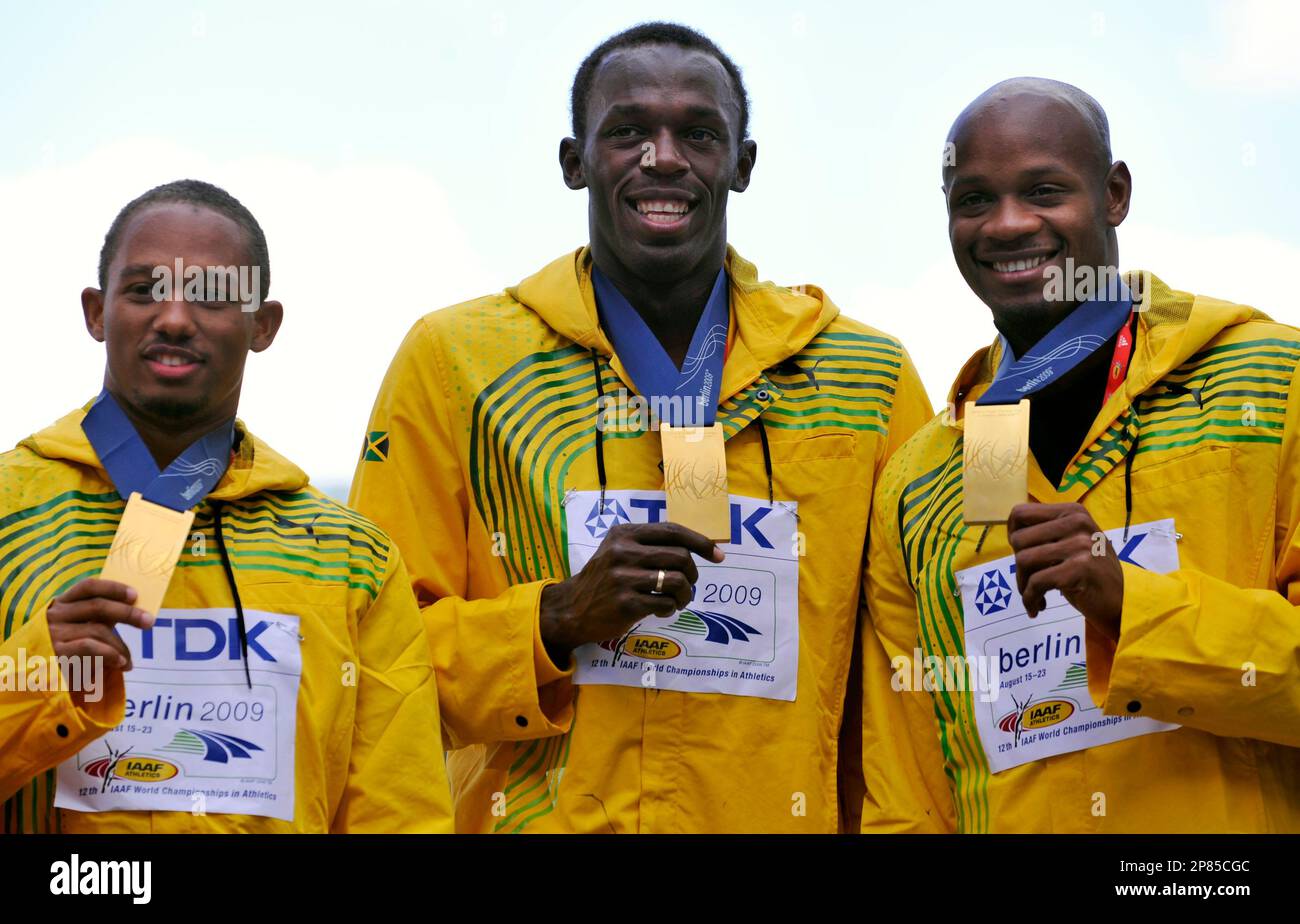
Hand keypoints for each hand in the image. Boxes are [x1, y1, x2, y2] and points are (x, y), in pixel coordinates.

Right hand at [47, 578, 154, 673]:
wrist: (29, 674)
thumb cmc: (61, 648)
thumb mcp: (76, 628)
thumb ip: (99, 619)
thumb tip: (138, 617)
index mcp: (63, 602)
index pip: (88, 586)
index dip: (113, 587)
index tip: (135, 594)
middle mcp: (57, 614)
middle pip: (98, 606)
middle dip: (127, 613)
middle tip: (148, 622)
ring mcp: (54, 632)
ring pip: (97, 630)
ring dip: (120, 645)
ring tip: (129, 661)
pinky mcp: (55, 652)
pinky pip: (89, 647)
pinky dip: (109, 654)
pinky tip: (119, 663)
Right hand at [540, 522, 723, 660]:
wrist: (571, 609)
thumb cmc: (604, 579)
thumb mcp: (618, 550)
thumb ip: (649, 544)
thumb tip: (696, 548)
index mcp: (625, 534)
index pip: (673, 531)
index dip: (700, 542)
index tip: (718, 555)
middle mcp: (623, 552)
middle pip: (680, 557)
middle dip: (692, 574)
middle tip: (687, 586)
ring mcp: (623, 578)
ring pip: (677, 581)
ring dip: (685, 594)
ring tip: (677, 601)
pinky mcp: (626, 603)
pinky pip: (665, 604)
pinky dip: (670, 609)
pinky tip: (661, 610)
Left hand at [1007, 503, 1123, 639]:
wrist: (1124, 602)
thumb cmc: (1092, 573)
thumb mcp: (1074, 542)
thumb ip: (1048, 532)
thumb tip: (1011, 532)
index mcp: (1072, 511)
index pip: (1020, 513)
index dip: (1013, 535)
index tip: (1021, 553)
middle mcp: (1077, 522)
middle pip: (1018, 540)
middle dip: (1018, 566)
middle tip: (1029, 581)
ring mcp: (1080, 544)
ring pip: (1023, 560)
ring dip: (1023, 585)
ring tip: (1034, 596)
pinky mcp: (1079, 569)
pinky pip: (1036, 583)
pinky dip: (1030, 599)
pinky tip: (1038, 607)